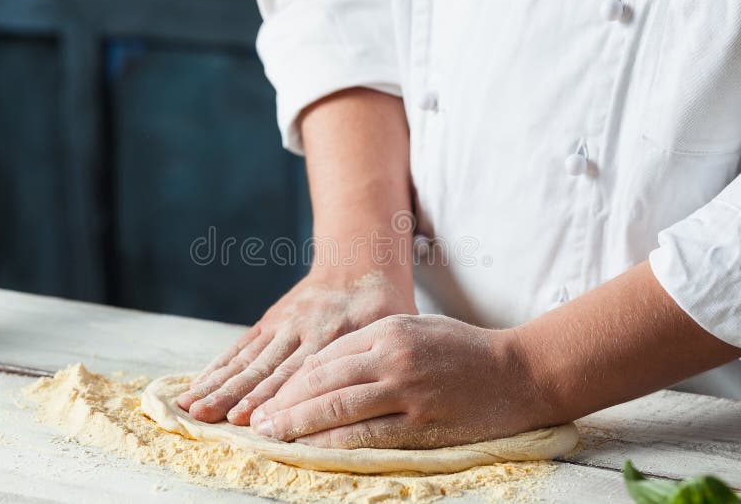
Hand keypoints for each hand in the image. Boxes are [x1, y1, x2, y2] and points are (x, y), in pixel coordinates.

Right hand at [177, 268, 416, 423]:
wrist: (358, 264)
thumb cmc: (383, 306)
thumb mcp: (392, 328)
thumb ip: (380, 361)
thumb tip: (382, 405)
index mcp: (335, 335)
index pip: (300, 372)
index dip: (272, 396)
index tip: (248, 419)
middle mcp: (303, 330)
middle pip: (265, 368)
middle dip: (233, 395)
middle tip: (207, 418)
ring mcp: (283, 325)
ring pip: (247, 359)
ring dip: (218, 384)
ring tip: (192, 406)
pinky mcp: (271, 321)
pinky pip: (241, 346)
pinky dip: (219, 366)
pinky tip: (199, 385)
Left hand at [249, 314, 553, 448]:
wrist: (519, 372)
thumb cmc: (466, 349)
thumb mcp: (418, 328)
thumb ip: (376, 341)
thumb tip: (330, 365)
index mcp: (389, 329)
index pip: (326, 357)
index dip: (293, 380)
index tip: (272, 398)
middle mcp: (392, 356)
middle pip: (322, 380)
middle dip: (285, 403)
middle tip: (257, 421)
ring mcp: (407, 389)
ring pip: (337, 406)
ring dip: (298, 423)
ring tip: (272, 435)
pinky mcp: (422, 422)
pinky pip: (367, 434)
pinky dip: (334, 441)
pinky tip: (312, 448)